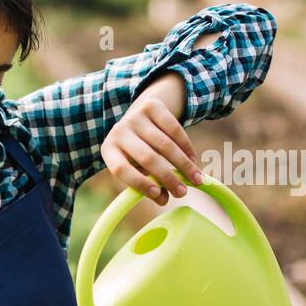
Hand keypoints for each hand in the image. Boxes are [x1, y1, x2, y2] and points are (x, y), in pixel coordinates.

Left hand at [100, 82, 205, 206]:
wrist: (140, 115)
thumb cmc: (137, 149)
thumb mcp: (136, 165)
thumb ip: (148, 183)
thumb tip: (164, 199)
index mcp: (109, 150)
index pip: (121, 170)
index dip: (139, 183)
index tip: (158, 195)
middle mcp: (118, 132)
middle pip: (146, 157)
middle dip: (168, 177)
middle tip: (183, 192)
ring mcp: (134, 117)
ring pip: (164, 144)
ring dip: (183, 164)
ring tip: (196, 179)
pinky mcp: (151, 106)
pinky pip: (174, 129)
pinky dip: (186, 147)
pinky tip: (193, 160)